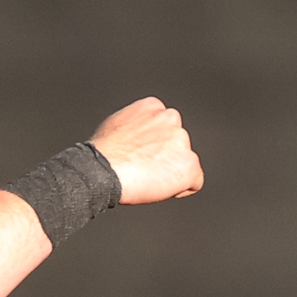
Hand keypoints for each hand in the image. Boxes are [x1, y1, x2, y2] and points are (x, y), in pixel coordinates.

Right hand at [88, 97, 203, 204]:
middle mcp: (171, 119)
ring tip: (147, 179)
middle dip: (165, 157)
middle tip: (143, 170)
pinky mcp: (189, 165)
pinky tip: (159, 189)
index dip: (154, 145)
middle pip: (177, 144)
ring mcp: (182, 141)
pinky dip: (180, 189)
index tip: (142, 155)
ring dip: (171, 172)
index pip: (164, 127)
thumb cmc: (102, 153)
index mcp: (153, 107)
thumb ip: (136, 126)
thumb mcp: (116, 126)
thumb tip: (138, 137)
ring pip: (185, 162)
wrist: (102, 170)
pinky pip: (194, 182)